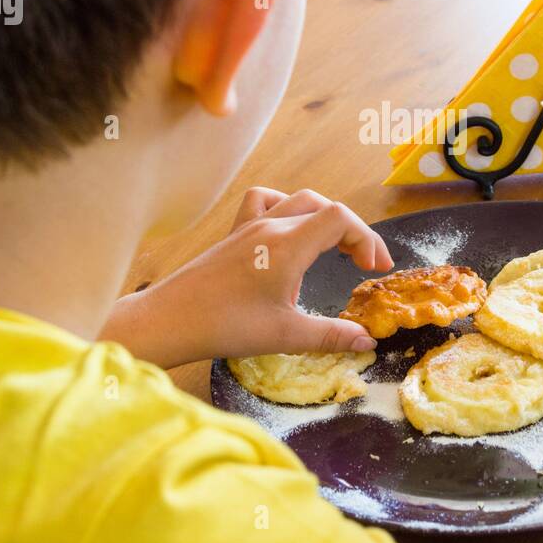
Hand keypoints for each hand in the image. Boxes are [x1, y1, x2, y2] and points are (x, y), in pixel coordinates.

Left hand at [101, 188, 392, 367]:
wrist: (168, 320)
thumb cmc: (224, 326)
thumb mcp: (285, 335)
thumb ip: (331, 335)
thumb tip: (367, 341)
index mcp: (288, 246)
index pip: (341, 218)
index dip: (367, 238)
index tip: (374, 269)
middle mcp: (270, 226)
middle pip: (325, 207)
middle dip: (351, 232)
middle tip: (362, 264)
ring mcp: (249, 225)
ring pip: (298, 201)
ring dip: (324, 219)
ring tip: (333, 248)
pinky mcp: (233, 233)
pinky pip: (265, 201)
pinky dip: (286, 208)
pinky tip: (288, 232)